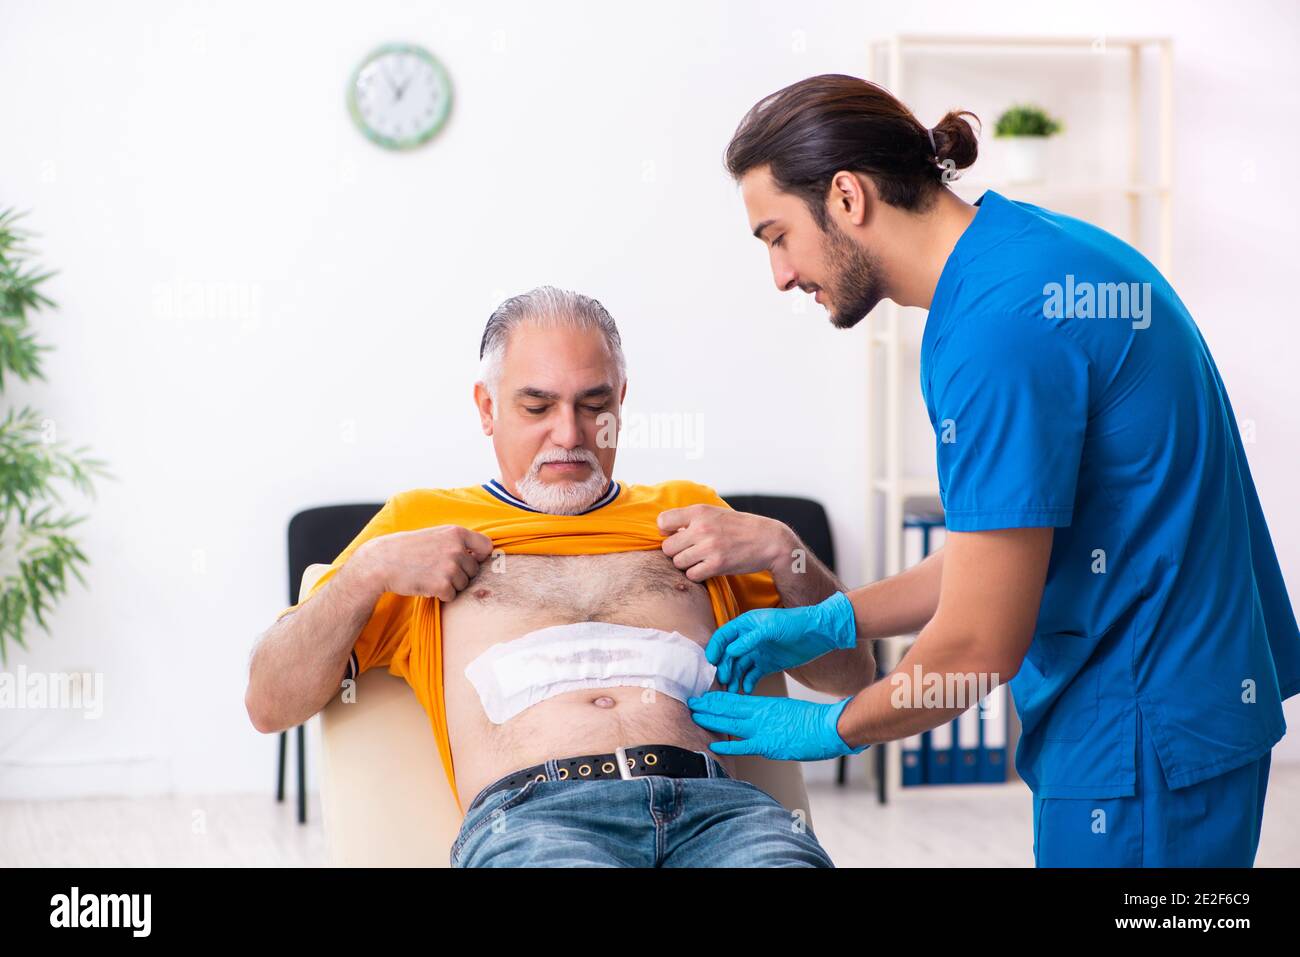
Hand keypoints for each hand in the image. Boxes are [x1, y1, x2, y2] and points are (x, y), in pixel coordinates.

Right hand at [356, 525, 493, 601]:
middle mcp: (456, 548)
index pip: (486, 546)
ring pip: (463, 584)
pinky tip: (426, 585)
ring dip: (450, 585)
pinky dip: (441, 595)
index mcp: (456, 533)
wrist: (382, 561)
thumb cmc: (408, 548)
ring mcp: (450, 567)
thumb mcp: (435, 535)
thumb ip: (457, 542)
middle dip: (460, 574)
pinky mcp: (442, 584)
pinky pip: (452, 596)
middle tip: (438, 570)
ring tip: (430, 575)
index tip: (471, 560)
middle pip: (474, 570)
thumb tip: (483, 554)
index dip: (480, 556)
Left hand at [657, 504, 794, 581]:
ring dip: (687, 564)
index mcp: (699, 511)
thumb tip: (664, 530)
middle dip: (677, 551)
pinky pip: (692, 575)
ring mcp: (709, 547)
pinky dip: (697, 574)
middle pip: (667, 547)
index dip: (666, 531)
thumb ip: (691, 519)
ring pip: (678, 562)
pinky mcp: (717, 565)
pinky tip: (708, 567)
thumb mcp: (715, 513)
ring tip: (701, 559)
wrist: (769, 540)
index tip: (677, 535)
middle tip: (691, 551)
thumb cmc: (739, 527)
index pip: (662, 521)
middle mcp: (702, 528)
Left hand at [688, 692, 867, 759]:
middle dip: (706, 706)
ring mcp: (762, 729)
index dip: (715, 697)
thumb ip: (769, 713)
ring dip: (710, 719)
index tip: (701, 696)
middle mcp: (760, 714)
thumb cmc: (811, 720)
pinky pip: (743, 745)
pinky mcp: (768, 745)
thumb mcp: (785, 710)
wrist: (828, 726)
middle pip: (727, 707)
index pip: (733, 698)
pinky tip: (712, 742)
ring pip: (730, 722)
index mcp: (764, 704)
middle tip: (689, 702)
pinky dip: (727, 744)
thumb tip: (757, 715)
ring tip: (693, 715)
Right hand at [706, 591, 856, 693]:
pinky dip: (748, 683)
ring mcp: (758, 652)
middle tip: (724, 681)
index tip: (711, 663)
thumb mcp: (772, 628)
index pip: (724, 637)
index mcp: (746, 625)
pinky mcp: (768, 664)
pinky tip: (746, 691)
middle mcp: (749, 639)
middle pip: (729, 655)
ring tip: (732, 690)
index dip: (715, 649)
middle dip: (725, 668)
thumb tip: (730, 651)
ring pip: (740, 667)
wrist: (819, 633)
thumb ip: (750, 639)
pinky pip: (753, 675)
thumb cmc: (796, 623)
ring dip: (734, 678)